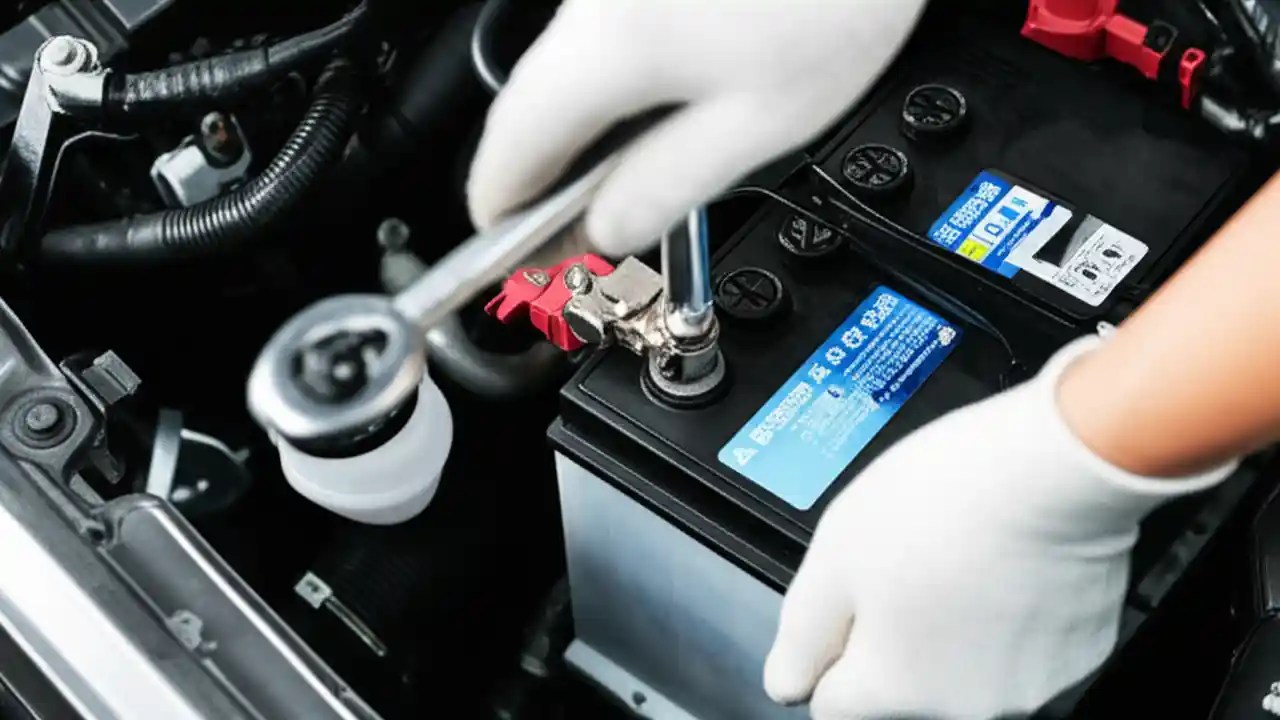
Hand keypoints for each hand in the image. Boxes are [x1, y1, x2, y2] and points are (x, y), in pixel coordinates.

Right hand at [467, 0, 927, 256]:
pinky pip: (599, 28)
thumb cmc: (837, 0)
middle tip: (575, 224)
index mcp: (608, 47)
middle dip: (541, 172)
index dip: (503, 213)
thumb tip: (607, 230)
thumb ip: (669, 184)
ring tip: (628, 171)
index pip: (508, 149)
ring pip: (565, 62)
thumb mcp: (760, 124)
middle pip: (529, 103)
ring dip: (581, 120)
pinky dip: (611, 75)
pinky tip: (659, 98)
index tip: (514, 249)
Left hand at [763, 338, 1233, 719]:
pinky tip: (1005, 569)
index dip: (831, 650)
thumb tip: (786, 681)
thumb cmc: (946, 497)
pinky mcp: (1079, 661)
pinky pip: (1024, 654)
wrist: (1056, 464)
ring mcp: (1029, 690)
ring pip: (965, 672)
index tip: (846, 609)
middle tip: (906, 566)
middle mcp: (963, 708)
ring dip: (953, 633)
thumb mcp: (834, 552)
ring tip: (959, 559)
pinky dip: (1011, 623)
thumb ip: (803, 631)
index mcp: (893, 686)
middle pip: (906, 690)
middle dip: (895, 640)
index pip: (834, 705)